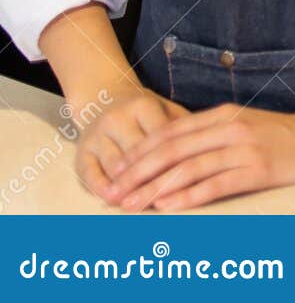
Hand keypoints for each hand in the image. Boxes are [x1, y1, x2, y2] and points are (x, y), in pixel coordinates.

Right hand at [71, 83, 187, 203]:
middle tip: (171, 196)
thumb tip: (207, 149)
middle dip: (154, 175)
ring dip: (128, 186)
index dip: (177, 157)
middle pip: (137, 152)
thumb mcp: (167, 109)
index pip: (162, 135)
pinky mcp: (81, 151)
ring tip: (142, 204)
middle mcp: (117, 118)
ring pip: (114, 164)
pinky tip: (114, 200)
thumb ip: (186, 127)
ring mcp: (96, 135)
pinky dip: (101, 188)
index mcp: (143, 105)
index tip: (194, 175)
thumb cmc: (147, 112)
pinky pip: (88, 172)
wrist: (104, 98)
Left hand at [101, 103, 294, 211]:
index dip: (139, 152)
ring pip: (188, 169)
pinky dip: (188, 196)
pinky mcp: (258, 169)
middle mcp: (229, 129)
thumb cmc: (280, 135)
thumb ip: (211, 133)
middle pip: (172, 151)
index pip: (170, 132)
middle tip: (113, 193)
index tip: (115, 170)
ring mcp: (244, 149)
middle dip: (137, 173)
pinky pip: (215, 184)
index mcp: (222, 115)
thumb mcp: (243, 124)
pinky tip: (169, 207)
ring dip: (155, 189)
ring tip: (132, 206)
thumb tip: (172, 152)